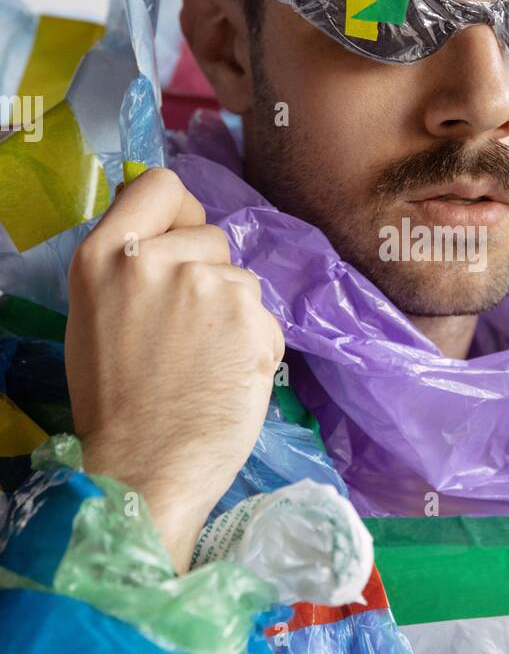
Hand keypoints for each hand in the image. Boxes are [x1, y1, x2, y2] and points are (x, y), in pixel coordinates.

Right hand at [66, 168, 284, 571]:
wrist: (143, 470)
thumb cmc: (115, 403)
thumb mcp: (96, 315)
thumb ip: (130, 267)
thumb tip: (170, 229)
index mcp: (104, 255)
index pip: (160, 184)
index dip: (181, 211)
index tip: (184, 241)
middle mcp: (154, 260)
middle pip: (212, 236)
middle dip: (210, 276)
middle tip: (186, 335)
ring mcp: (205, 286)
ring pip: (243, 281)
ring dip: (235, 317)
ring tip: (204, 365)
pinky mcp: (249, 319)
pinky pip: (266, 320)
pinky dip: (256, 348)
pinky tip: (227, 381)